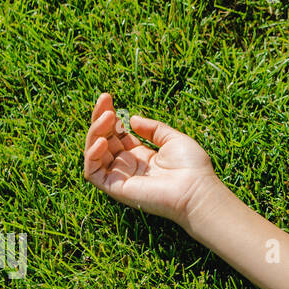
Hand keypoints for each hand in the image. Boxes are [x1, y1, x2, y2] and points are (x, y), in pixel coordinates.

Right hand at [82, 92, 219, 225]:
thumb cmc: (192, 166)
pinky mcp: (116, 188)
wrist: (197, 189)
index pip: (117, 134)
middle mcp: (128, 165)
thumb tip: (132, 119)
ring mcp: (121, 176)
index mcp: (141, 155)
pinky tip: (101, 141)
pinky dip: (91, 156)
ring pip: (94, 154)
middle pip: (103, 140)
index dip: (110, 117)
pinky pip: (93, 173)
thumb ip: (153, 128)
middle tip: (104, 100)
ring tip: (106, 117)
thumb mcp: (173, 138)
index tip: (108, 99)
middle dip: (100, 120)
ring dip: (95, 133)